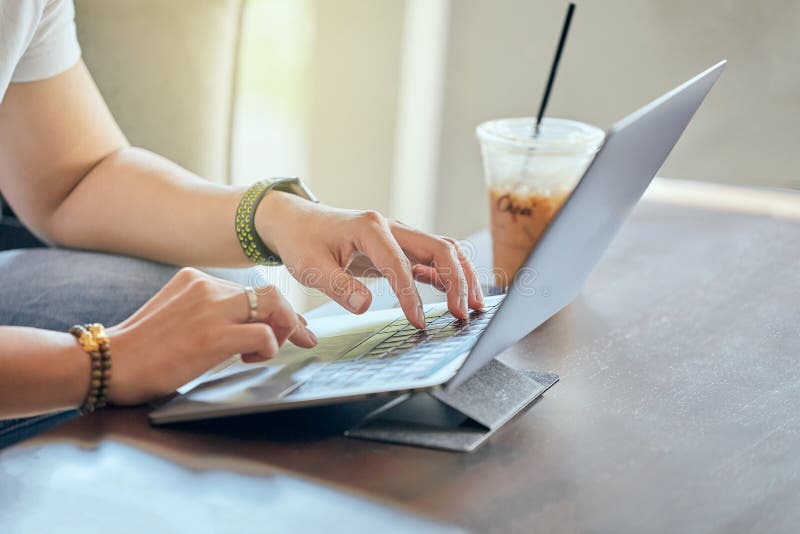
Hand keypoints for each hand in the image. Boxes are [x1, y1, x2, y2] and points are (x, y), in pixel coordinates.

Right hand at [105, 268, 316, 404]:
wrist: (110, 363)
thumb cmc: (144, 349)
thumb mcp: (178, 315)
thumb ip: (211, 312)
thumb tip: (254, 325)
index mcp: (197, 279)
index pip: (251, 289)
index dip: (277, 310)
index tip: (293, 326)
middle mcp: (206, 287)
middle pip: (270, 294)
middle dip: (292, 319)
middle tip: (302, 339)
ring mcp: (210, 309)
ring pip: (274, 306)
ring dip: (283, 331)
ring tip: (265, 352)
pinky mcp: (213, 335)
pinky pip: (264, 333)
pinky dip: (269, 348)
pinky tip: (250, 359)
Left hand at [256, 192, 483, 328]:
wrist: (298, 222)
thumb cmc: (303, 242)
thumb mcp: (310, 267)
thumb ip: (337, 286)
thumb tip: (364, 306)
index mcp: (370, 228)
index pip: (401, 264)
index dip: (411, 295)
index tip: (417, 322)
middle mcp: (392, 226)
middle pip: (439, 247)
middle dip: (458, 280)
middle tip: (464, 312)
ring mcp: (399, 234)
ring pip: (443, 250)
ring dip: (461, 275)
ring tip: (473, 305)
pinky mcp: (399, 246)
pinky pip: (431, 257)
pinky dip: (447, 275)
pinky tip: (454, 295)